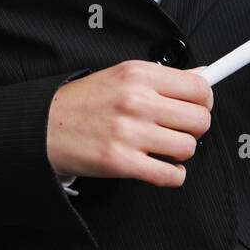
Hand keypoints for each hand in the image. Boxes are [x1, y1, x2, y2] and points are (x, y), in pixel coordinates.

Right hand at [46, 61, 212, 186]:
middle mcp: (135, 100)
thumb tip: (200, 74)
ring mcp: (129, 132)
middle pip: (200, 119)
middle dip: (195, 128)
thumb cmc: (83, 102)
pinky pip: (170, 175)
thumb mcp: (121, 75)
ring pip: (188, 148)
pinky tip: (160, 166)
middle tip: (180, 128)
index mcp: (137, 74)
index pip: (198, 87)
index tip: (199, 106)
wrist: (45, 127)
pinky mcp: (122, 161)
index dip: (204, 100)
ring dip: (180, 152)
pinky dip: (172, 175)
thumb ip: (162, 77)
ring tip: (163, 146)